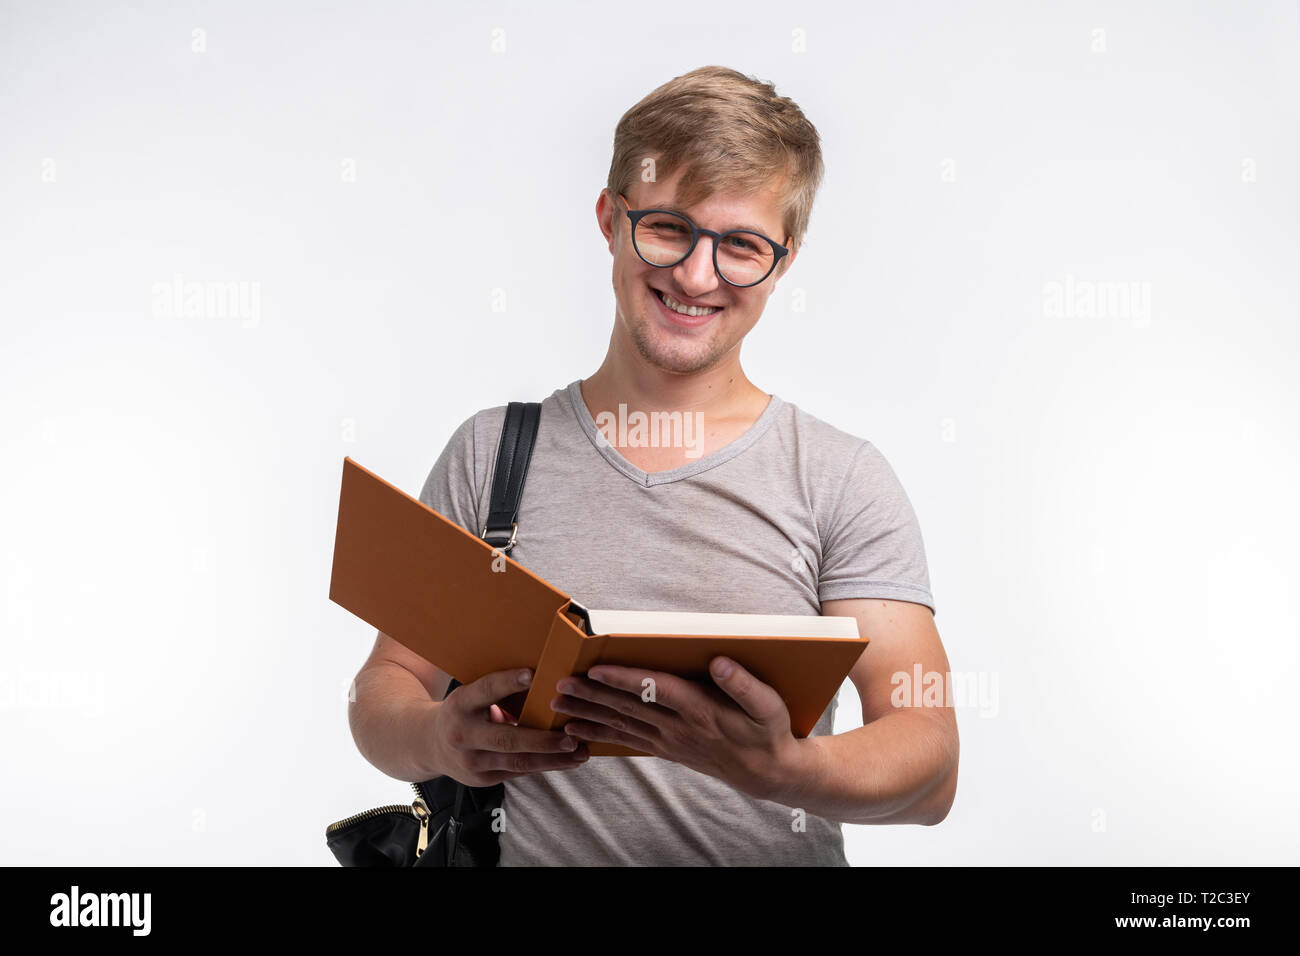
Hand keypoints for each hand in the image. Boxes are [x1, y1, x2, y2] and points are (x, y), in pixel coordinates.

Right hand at [430, 668, 589, 785]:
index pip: (486, 691)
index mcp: (460, 704)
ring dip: (552, 758)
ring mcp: (471, 761)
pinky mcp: (482, 779)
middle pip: (507, 738)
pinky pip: (518, 772)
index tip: (532, 674)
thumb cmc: (462, 712)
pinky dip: (544, 766)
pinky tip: (567, 761)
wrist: (428, 745)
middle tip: (571, 735)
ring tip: (579, 752)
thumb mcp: (470, 697)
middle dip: (543, 739)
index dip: (507, 682)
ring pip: (517, 762)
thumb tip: (543, 678)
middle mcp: (463, 734)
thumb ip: (497, 692)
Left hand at [549, 657, 815, 802]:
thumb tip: (720, 661)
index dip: (625, 680)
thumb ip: (744, 684)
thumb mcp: (769, 706)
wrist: (767, 773)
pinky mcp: (666, 750)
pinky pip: (626, 741)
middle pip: (628, 708)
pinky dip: (601, 734)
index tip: (596, 670)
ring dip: (588, 713)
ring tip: (558, 704)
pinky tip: (578, 730)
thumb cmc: (769, 731)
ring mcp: (670, 741)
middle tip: (560, 684)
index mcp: (701, 710)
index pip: (655, 691)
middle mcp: (679, 727)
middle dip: (592, 695)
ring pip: (621, 725)